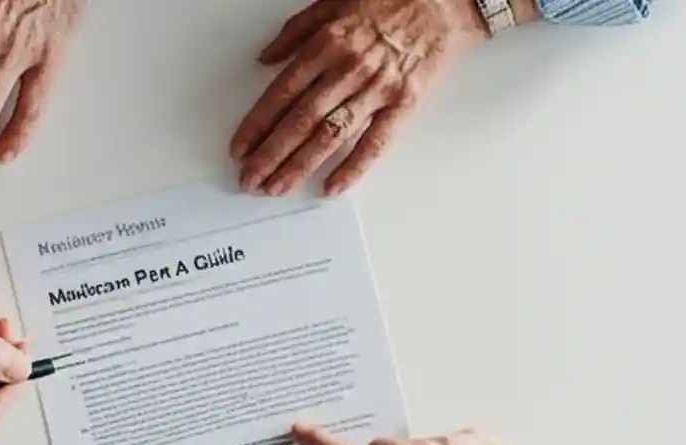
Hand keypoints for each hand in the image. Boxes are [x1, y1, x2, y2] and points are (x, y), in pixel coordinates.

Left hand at [231, 0, 489, 195]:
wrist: (445, 0)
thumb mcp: (333, 0)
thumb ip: (296, 31)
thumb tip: (266, 58)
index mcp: (327, 43)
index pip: (282, 93)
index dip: (257, 124)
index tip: (240, 148)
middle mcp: (348, 68)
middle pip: (300, 120)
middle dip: (270, 154)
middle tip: (249, 179)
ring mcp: (376, 88)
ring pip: (330, 134)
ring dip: (300, 164)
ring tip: (277, 186)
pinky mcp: (403, 102)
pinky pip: (375, 141)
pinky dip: (353, 166)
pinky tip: (332, 186)